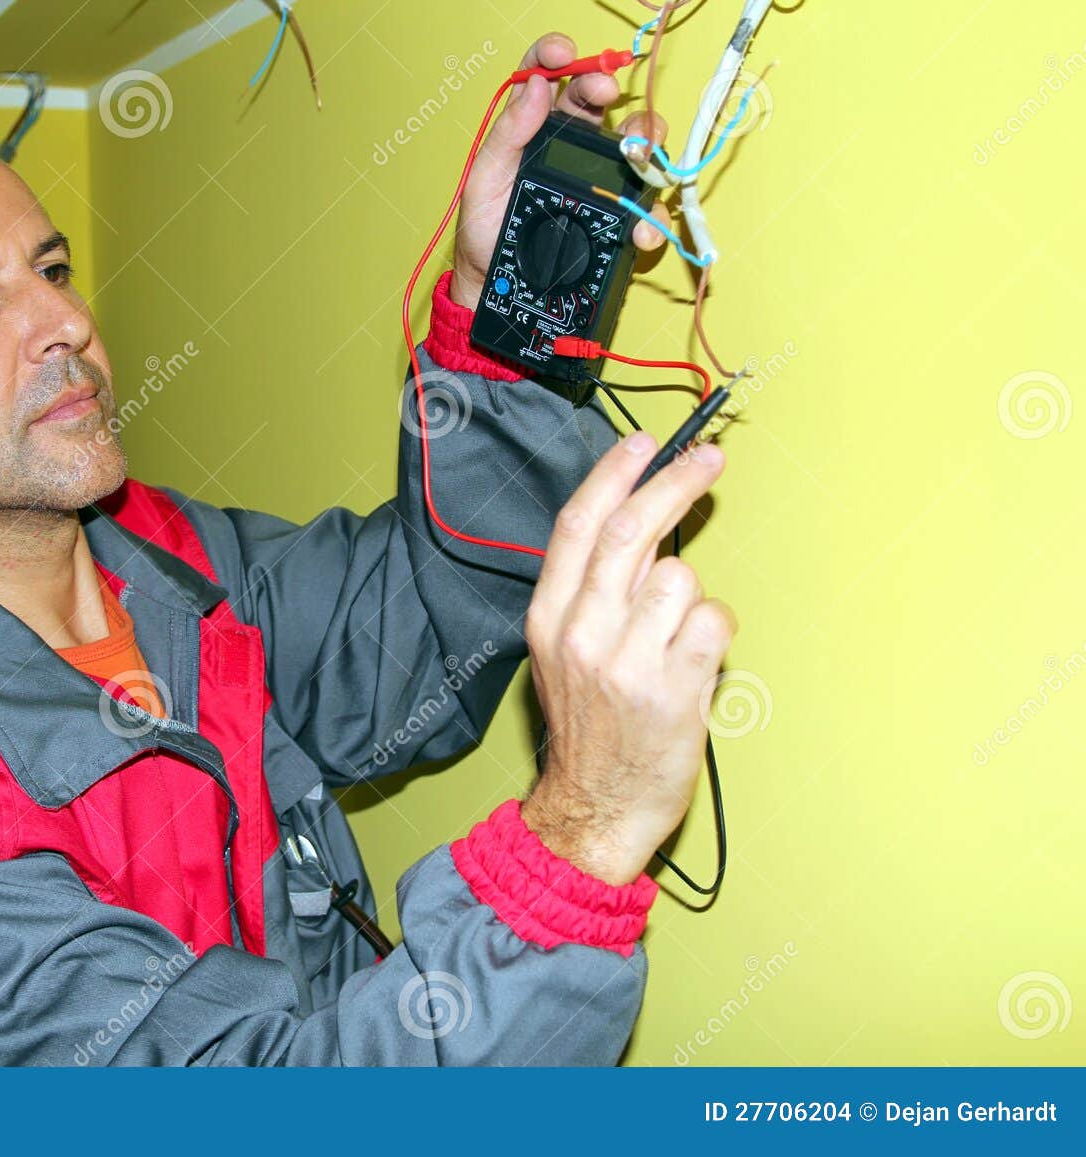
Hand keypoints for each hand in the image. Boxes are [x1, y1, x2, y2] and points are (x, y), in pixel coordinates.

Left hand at [450, 32, 669, 311]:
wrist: (495, 285)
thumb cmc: (485, 229)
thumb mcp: (484, 179)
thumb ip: (507, 134)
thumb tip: (534, 85)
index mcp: (534, 127)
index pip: (547, 76)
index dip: (556, 55)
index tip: (564, 53)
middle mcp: (569, 144)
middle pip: (598, 100)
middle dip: (607, 88)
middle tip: (606, 94)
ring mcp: (596, 176)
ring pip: (633, 143)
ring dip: (645, 141)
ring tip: (638, 155)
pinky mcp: (614, 212)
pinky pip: (642, 203)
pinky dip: (649, 212)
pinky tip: (639, 225)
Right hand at [520, 433, 735, 885]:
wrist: (595, 806)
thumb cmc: (589, 726)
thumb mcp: (562, 652)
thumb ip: (591, 592)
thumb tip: (642, 526)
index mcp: (549, 618)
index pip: (580, 525)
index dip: (615, 474)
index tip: (645, 444)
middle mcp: (582, 633)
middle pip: (632, 532)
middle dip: (675, 483)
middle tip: (707, 461)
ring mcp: (628, 662)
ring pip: (680, 577)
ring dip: (692, 595)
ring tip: (678, 635)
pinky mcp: (674, 689)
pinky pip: (714, 622)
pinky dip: (716, 632)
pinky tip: (696, 660)